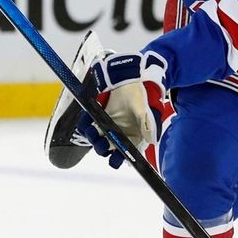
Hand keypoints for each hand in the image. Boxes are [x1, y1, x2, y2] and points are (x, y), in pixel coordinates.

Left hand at [75, 52, 166, 168]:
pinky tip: (86, 123)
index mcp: (134, 136)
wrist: (128, 78)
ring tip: (93, 130)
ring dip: (93, 138)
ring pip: (98, 139)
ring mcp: (108, 126)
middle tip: (103, 143)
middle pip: (109, 149)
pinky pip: (89, 125)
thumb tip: (152, 142)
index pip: (127, 153)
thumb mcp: (145, 110)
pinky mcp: (99, 117)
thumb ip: (147, 126)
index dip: (120, 159)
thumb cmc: (139, 95)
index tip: (116, 159)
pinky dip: (85, 126)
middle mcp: (120, 134)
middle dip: (104, 148)